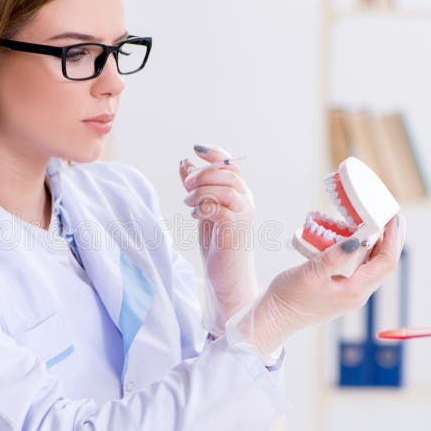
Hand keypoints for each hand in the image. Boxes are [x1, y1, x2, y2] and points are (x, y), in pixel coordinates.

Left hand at [179, 143, 258, 335]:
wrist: (227, 280)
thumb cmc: (217, 247)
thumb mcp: (202, 211)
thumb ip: (196, 188)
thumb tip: (185, 162)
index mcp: (239, 194)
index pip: (231, 164)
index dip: (214, 153)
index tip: (195, 149)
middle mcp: (246, 201)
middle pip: (227, 172)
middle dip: (202, 174)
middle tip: (186, 187)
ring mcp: (244, 214)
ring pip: (224, 187)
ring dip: (200, 191)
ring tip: (189, 204)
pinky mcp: (236, 228)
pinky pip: (220, 207)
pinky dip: (204, 207)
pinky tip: (196, 216)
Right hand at [226, 214, 405, 361]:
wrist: (275, 317)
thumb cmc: (289, 297)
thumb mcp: (310, 273)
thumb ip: (334, 257)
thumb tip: (356, 241)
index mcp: (355, 291)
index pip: (386, 263)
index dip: (393, 239)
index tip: (393, 218)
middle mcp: (357, 294)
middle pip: (384, 265)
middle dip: (391, 240)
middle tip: (392, 217)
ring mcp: (350, 294)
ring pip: (373, 267)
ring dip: (378, 245)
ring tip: (378, 225)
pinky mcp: (341, 291)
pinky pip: (361, 269)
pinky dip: (364, 253)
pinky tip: (357, 241)